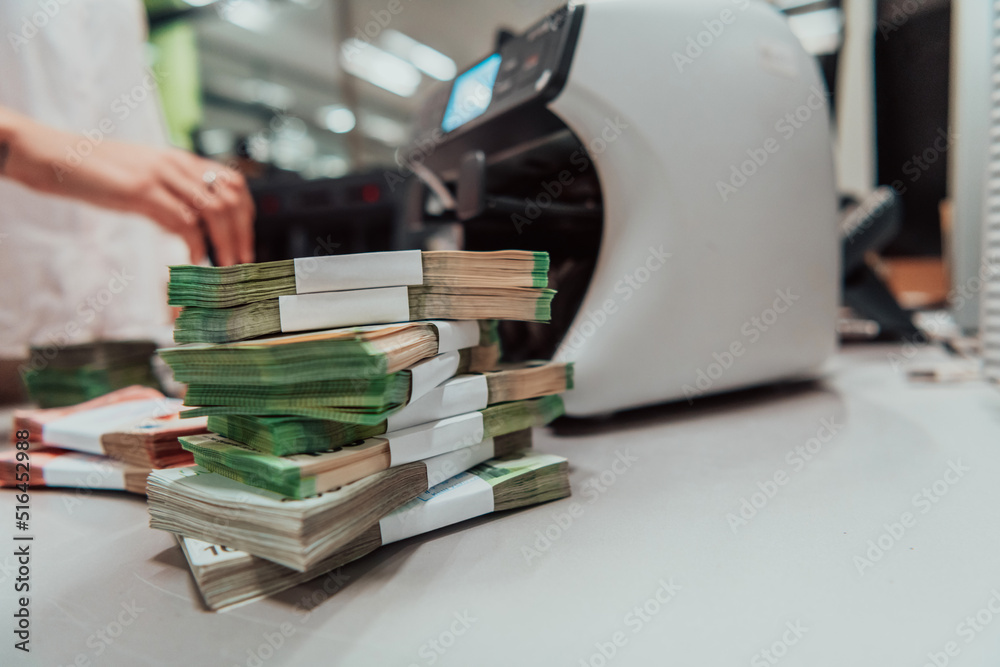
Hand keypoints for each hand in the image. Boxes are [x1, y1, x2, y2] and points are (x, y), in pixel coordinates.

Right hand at [2, 112, 254, 265]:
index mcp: (181, 159)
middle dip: (242, 235)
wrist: (57, 156)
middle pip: (231, 199)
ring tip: (225, 266)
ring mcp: (161, 176)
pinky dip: (196, 246)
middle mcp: (177, 164)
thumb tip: (192, 224)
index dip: (246, 215)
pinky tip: (194, 261)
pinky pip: (183, 221)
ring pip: (214, 210)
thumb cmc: (98, 171)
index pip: (234, 183)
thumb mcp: (144, 176)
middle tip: (242, 262)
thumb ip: (171, 193)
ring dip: (225, 243)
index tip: (246, 242)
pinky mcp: (142, 191)